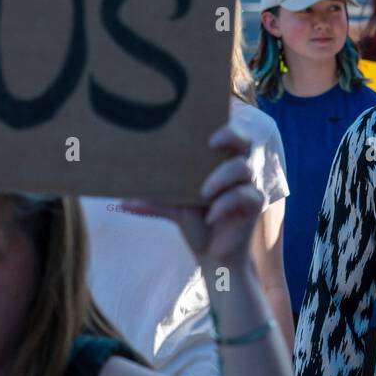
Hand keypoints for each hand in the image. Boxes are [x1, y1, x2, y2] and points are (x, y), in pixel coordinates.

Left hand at [124, 125, 261, 266]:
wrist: (213, 254)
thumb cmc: (196, 223)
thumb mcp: (174, 209)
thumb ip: (154, 201)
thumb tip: (122, 202)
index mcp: (218, 161)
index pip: (224, 133)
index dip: (221, 122)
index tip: (204, 122)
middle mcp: (236, 167)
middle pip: (243, 140)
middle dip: (230, 135)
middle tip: (211, 142)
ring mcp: (248, 184)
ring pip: (242, 168)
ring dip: (222, 177)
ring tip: (204, 191)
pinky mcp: (254, 204)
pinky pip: (244, 196)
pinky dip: (225, 204)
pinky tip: (211, 216)